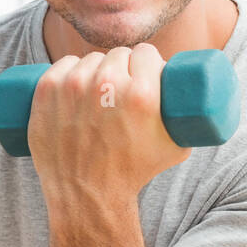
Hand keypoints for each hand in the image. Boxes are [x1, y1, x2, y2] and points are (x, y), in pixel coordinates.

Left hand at [27, 43, 188, 203]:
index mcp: (141, 94)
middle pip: (118, 55)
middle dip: (123, 65)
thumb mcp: (176, 147)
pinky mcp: (47, 91)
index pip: (145, 53)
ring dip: (96, 68)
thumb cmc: (135, 173)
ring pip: (90, 59)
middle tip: (121, 84)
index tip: (143, 71)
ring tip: (97, 87)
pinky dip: (68, 69)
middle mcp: (106, 85)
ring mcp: (73, 86)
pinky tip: (72, 77)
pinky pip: (62, 64)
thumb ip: (189, 122)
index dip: (146, 60)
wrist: (86, 194)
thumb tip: (199, 103)